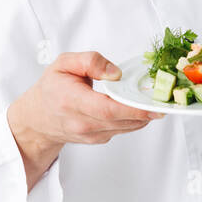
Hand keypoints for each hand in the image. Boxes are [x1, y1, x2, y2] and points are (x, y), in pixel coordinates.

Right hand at [8, 51, 162, 189]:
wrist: (38, 118)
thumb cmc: (52, 88)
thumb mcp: (64, 63)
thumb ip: (90, 61)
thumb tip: (115, 73)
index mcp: (71, 101)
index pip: (106, 109)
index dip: (132, 108)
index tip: (152, 105)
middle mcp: (80, 122)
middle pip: (120, 121)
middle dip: (145, 112)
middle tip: (163, 102)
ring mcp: (89, 134)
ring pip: (125, 127)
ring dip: (143, 116)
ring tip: (155, 103)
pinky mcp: (97, 139)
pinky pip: (121, 129)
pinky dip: (133, 119)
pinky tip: (137, 108)